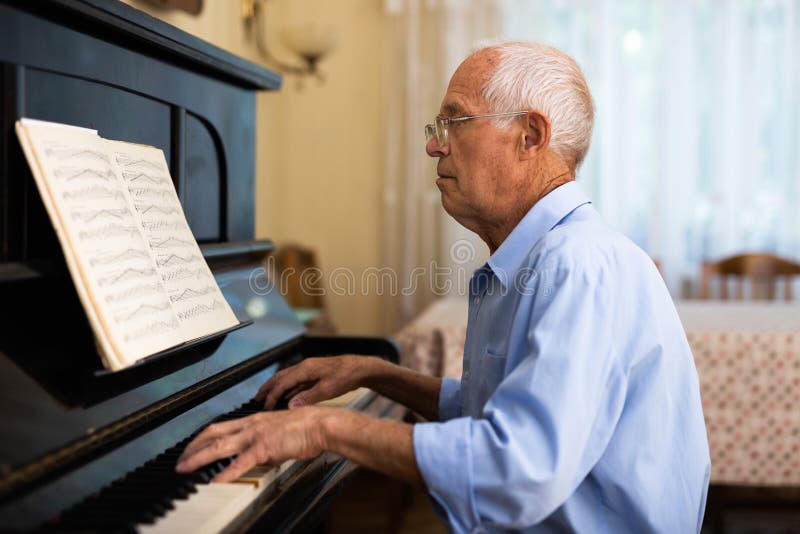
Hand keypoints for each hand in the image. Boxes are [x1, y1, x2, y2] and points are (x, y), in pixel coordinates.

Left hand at [175, 406, 329, 482]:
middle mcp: (250, 425)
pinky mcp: (264, 447)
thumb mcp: (277, 431)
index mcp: (253, 420)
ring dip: (199, 458)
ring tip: (185, 469)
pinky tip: (215, 481)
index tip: (192, 447)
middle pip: (212, 434)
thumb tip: (255, 456)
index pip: (220, 427)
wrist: (319, 424)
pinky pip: (240, 462)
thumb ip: (263, 442)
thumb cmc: (305, 428)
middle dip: (192, 448)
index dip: (202, 438)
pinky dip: (226, 472)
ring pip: (219, 446)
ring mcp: (255, 435)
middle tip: (180, 461)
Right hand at [256, 355, 374, 408]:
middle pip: (280, 377)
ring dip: (276, 389)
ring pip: (287, 379)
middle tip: (256, 399)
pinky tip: (286, 398)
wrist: (361, 368)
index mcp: (305, 369)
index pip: (282, 382)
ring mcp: (309, 370)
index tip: (265, 406)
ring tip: (267, 399)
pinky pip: (296, 382)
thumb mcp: (327, 389)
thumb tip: (290, 405)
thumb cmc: (346, 376)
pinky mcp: (315, 375)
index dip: (272, 395)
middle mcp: (304, 367)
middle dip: (267, 388)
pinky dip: (288, 390)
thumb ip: (308, 397)